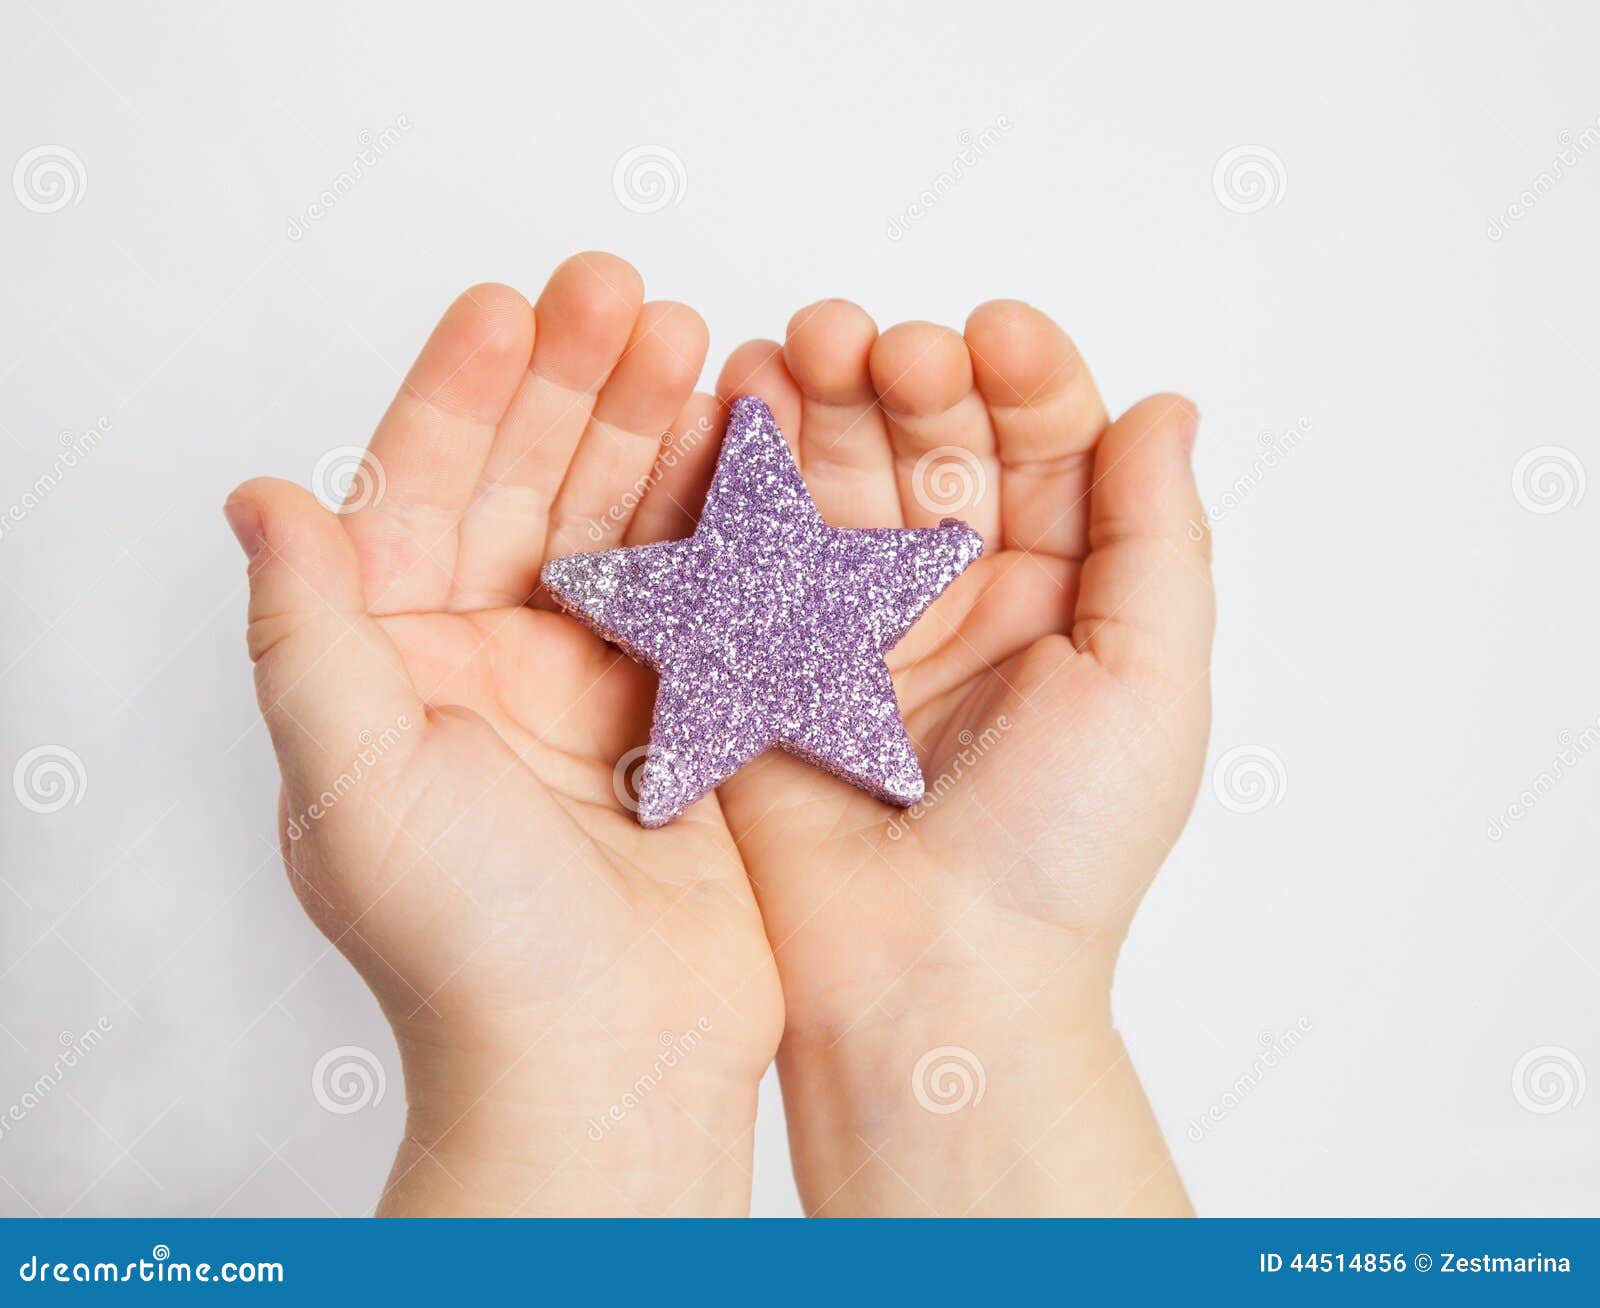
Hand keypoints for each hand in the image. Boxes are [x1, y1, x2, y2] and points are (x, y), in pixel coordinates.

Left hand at [226, 256, 781, 1214]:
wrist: (607, 1065)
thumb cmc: (467, 949)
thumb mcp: (353, 783)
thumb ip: (307, 635)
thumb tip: (260, 498)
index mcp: (399, 669)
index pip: (418, 496)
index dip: (460, 394)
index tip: (513, 306)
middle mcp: (491, 664)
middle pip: (531, 487)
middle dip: (575, 387)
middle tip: (629, 297)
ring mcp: (597, 683)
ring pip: (625, 521)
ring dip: (655, 430)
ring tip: (700, 342)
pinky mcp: (690, 711)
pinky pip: (706, 585)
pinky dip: (726, 513)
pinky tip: (749, 440)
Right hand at [708, 299, 1213, 1214]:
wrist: (926, 976)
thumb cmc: (1058, 852)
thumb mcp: (1150, 686)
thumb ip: (1157, 537)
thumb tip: (1166, 406)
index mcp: (1058, 598)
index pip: (1046, 448)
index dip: (1024, 378)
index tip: (996, 336)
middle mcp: (953, 596)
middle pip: (932, 441)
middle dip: (908, 373)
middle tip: (882, 346)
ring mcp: (850, 619)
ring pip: (836, 472)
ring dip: (820, 395)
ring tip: (803, 346)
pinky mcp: (760, 650)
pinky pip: (748, 537)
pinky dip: (740, 463)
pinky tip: (735, 401)